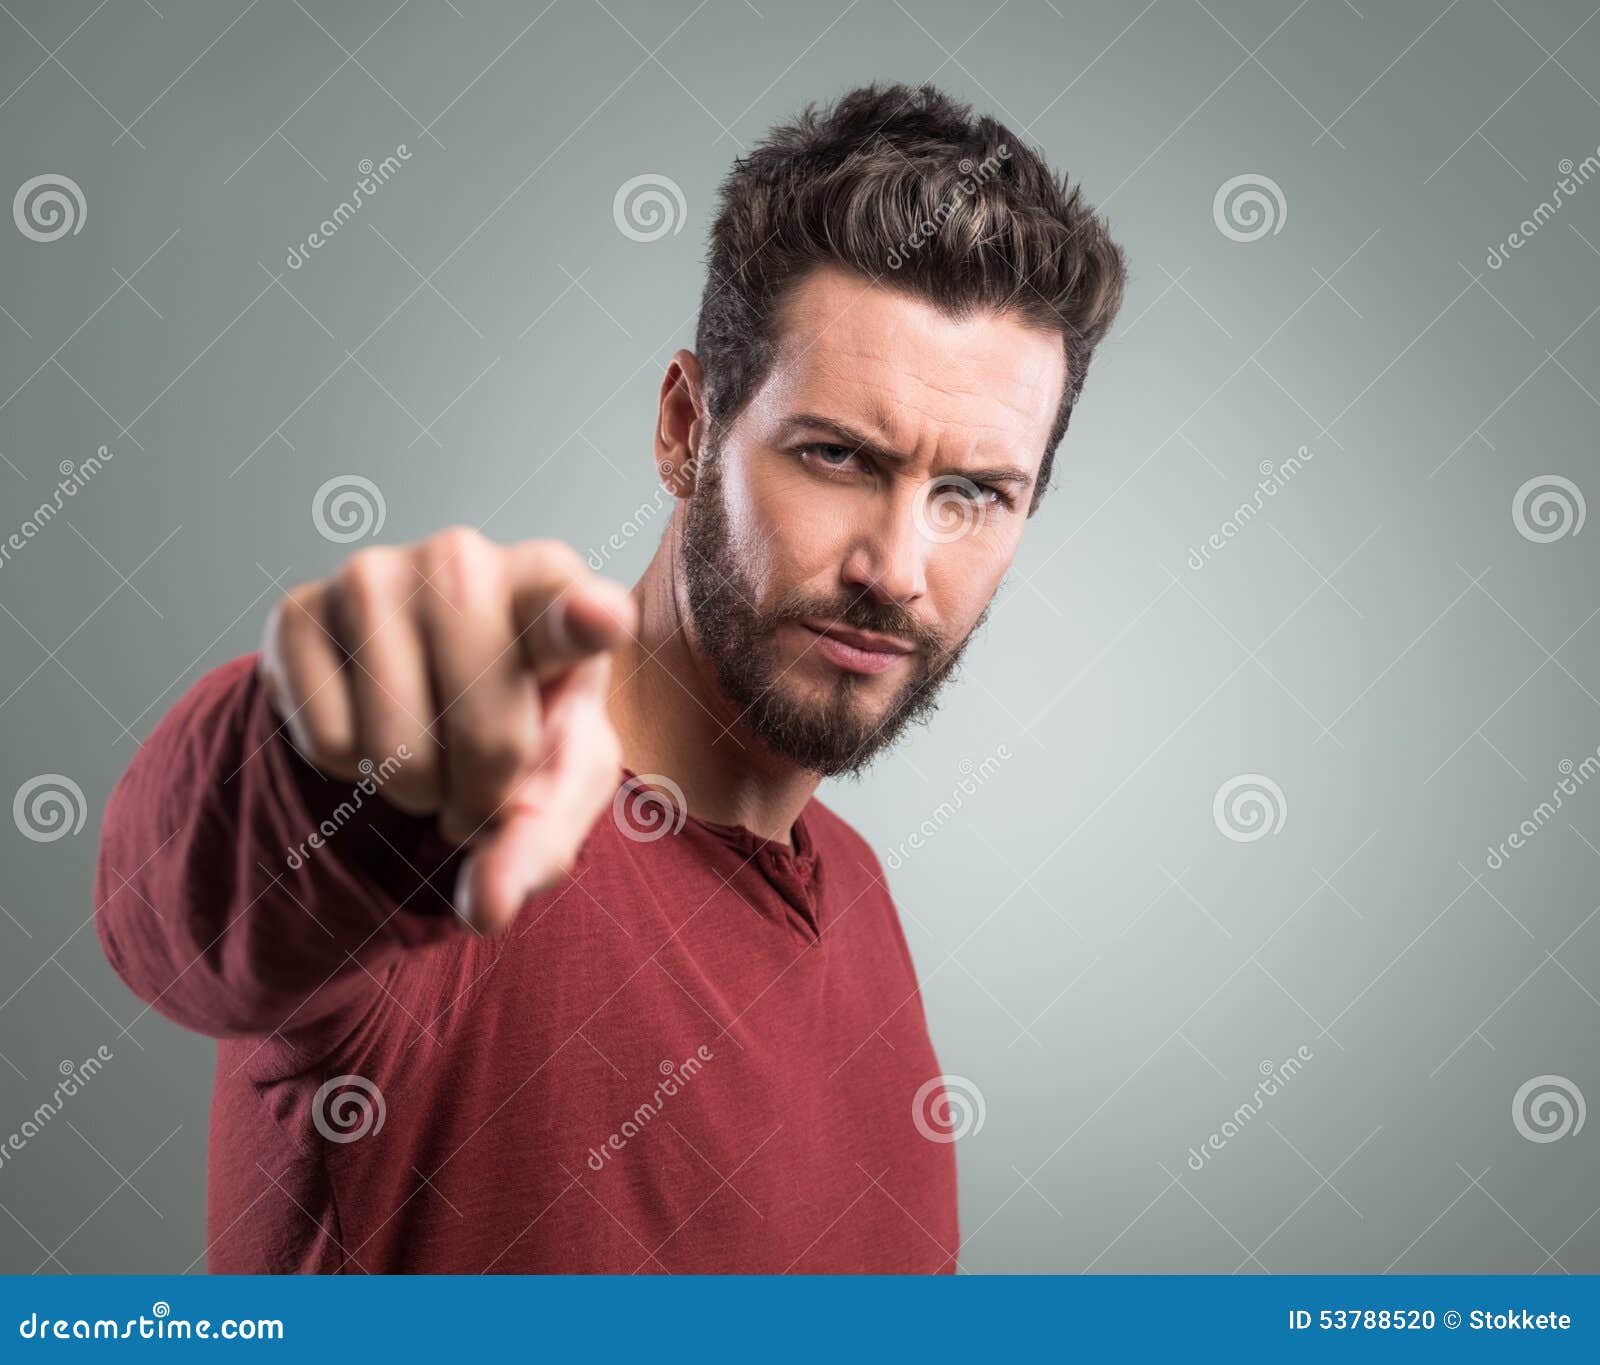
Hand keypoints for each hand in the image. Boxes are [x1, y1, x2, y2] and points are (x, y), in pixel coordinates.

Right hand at [260, 526, 635, 932]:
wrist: (415, 683)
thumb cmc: (516, 720)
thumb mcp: (554, 782)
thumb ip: (537, 844)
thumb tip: (485, 909)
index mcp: (555, 586)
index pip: (575, 613)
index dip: (587, 621)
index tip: (601, 619)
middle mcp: (466, 560)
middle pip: (490, 738)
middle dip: (486, 796)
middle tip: (483, 779)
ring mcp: (373, 575)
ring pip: (399, 753)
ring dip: (416, 789)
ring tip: (427, 744)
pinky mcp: (297, 610)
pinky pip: (330, 747)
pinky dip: (351, 769)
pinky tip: (369, 720)